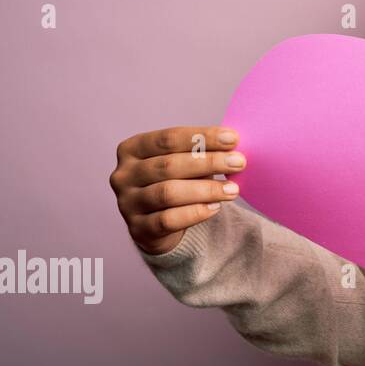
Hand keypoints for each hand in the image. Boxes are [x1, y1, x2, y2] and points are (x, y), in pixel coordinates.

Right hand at [109, 125, 245, 254]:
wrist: (160, 223)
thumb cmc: (177, 181)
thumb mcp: (185, 162)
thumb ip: (201, 152)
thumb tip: (233, 146)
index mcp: (133, 149)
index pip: (168, 139)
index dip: (202, 137)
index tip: (234, 138)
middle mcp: (124, 175)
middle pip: (169, 165)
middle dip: (209, 162)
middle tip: (239, 162)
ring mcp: (127, 203)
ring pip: (168, 193)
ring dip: (206, 189)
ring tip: (233, 189)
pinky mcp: (138, 229)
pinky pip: (168, 220)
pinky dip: (195, 213)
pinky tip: (215, 208)